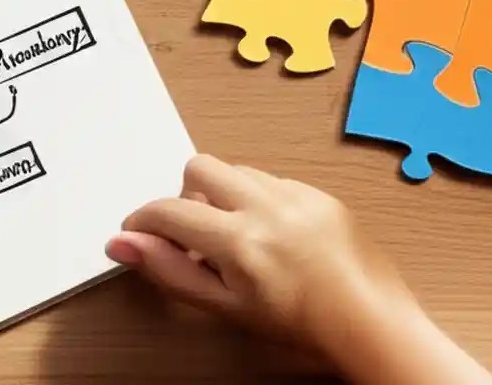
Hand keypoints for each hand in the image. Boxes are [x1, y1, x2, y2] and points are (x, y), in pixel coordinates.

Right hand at [106, 155, 491, 384]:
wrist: (369, 324)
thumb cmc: (299, 324)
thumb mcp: (224, 305)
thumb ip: (169, 270)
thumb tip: (122, 243)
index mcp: (239, 240)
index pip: (168, 210)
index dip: (143, 222)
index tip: (138, 234)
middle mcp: (267, 206)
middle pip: (199, 167)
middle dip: (186, 194)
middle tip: (194, 234)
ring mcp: (298, 194)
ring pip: (237, 170)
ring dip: (222, 195)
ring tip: (233, 237)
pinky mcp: (321, 193)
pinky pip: (272, 180)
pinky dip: (258, 199)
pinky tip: (270, 235)